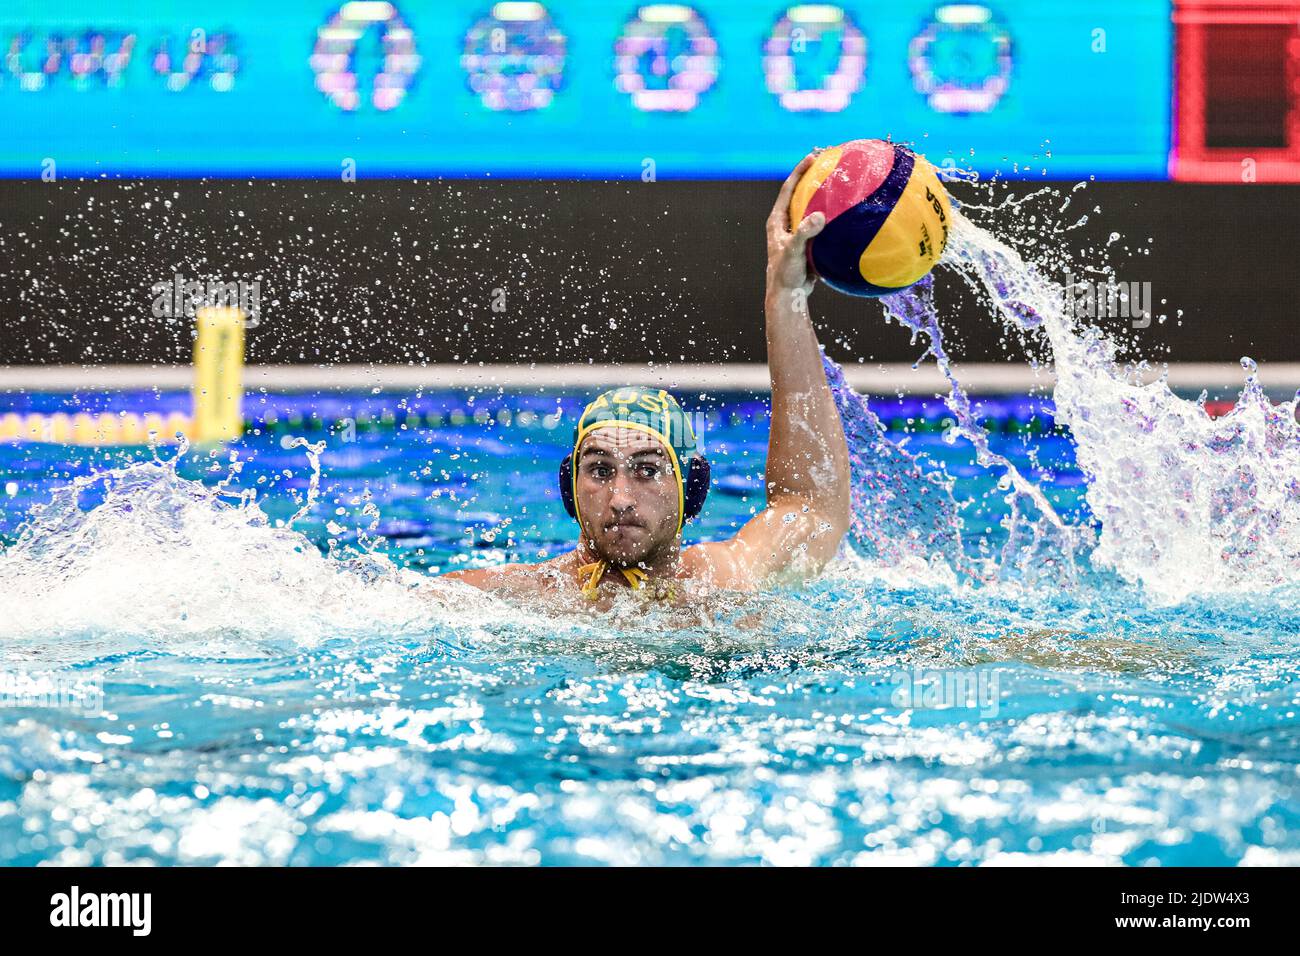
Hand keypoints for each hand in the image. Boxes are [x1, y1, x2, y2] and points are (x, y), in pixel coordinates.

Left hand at [766, 150, 826, 300]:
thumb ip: (804, 233)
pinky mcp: (806, 244)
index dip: (799, 171)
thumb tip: (819, 216)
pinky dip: (831, 217)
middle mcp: (785, 224)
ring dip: (823, 197)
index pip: (788, 189)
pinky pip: (820, 225)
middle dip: (811, 178)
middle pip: (799, 195)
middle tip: (827, 163)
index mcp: (777, 221)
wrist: (788, 295)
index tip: (812, 157)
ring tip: (839, 184)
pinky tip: (847, 214)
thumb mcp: (793, 252)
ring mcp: (796, 233)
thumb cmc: (786, 274)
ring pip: (810, 209)